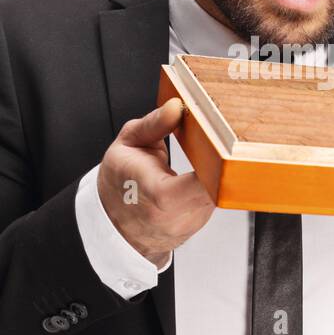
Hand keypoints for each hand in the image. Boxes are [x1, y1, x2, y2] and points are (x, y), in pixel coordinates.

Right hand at [97, 97, 214, 266]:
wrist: (111, 217)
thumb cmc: (118, 179)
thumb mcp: (128, 142)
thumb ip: (154, 124)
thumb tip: (176, 107)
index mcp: (158, 194)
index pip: (201, 183)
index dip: (218, 164)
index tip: (221, 145)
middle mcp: (174, 216)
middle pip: (218, 189)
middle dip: (222, 164)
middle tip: (217, 145)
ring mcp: (186, 226)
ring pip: (218, 196)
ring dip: (216, 175)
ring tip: (203, 161)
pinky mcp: (194, 227)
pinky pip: (211, 203)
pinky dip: (209, 188)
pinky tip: (196, 178)